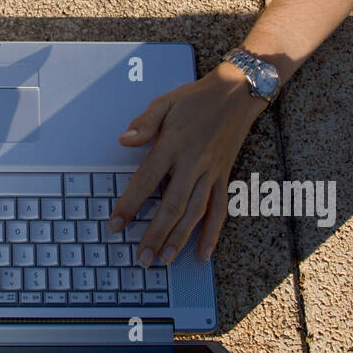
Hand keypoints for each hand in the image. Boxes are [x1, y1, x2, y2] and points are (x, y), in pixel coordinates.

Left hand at [108, 65, 268, 266]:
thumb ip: (144, 123)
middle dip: (155, 234)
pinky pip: (220, 208)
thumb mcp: (165, 102)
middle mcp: (192, 163)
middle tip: (142, 258)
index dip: (130, 204)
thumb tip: (124, 140)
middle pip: (172, 205)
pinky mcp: (224, 176)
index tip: (115, 224)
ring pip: (195, 212)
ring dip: (180, 238)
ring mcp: (210, 172)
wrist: (237, 93)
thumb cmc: (195, 98)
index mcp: (172, 145)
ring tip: (166, 259)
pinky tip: (204, 252)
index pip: (146, 180)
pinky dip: (213, 232)